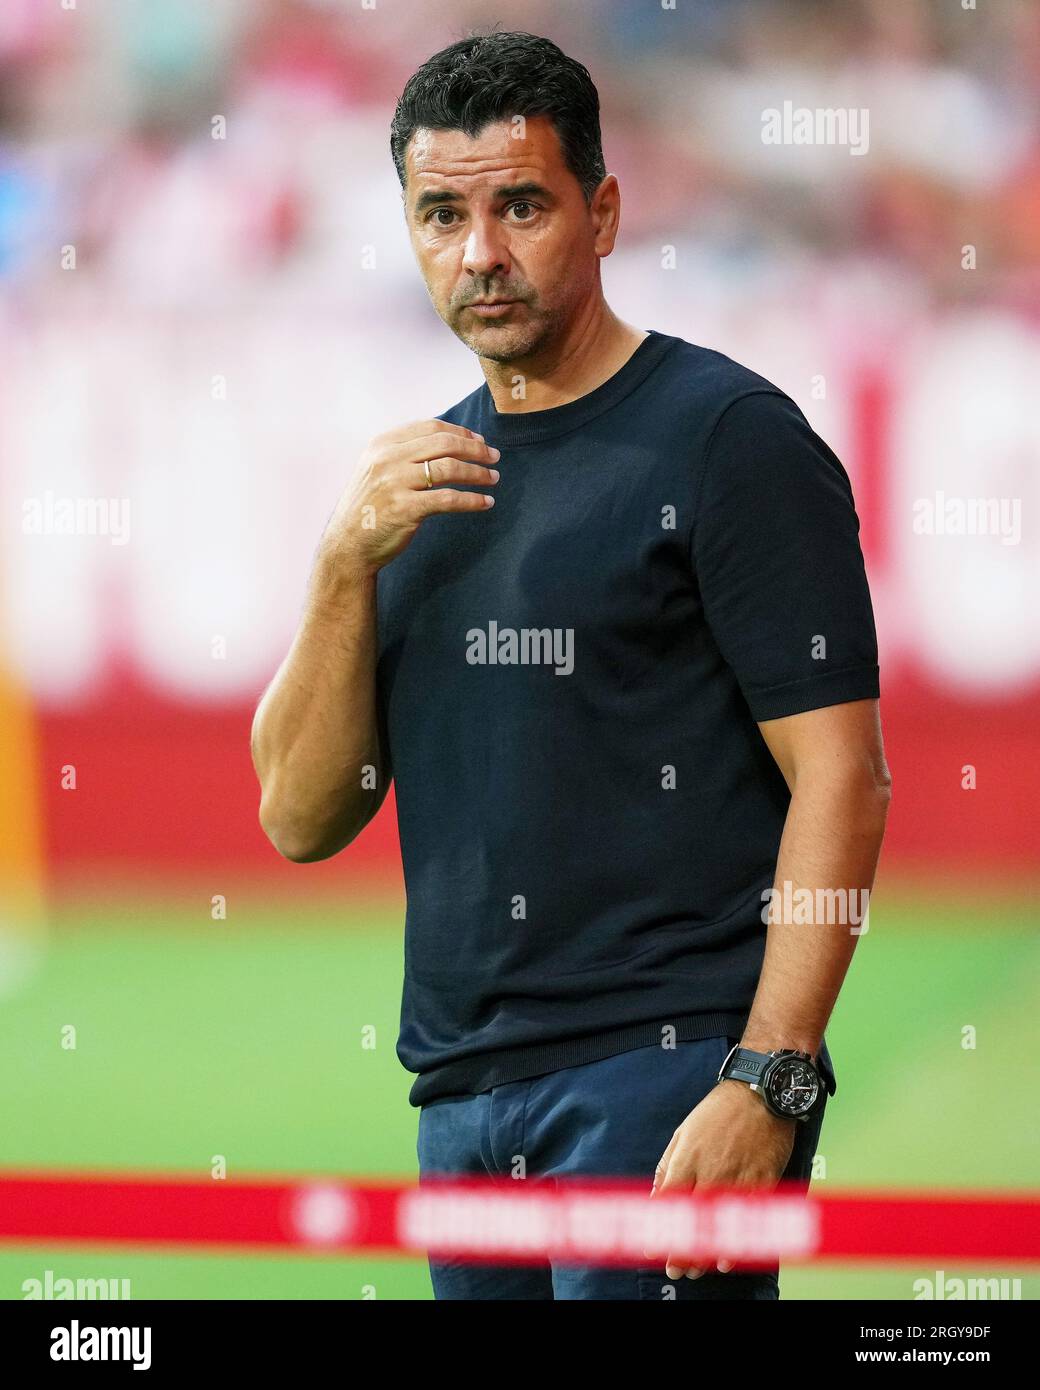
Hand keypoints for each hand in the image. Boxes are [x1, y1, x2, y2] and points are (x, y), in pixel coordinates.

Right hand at [319, 419, 499, 577]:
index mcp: (382, 444)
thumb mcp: (377, 470)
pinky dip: (472, 500)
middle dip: (475, 449)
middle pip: (444, 444)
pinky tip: (486, 503)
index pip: (430, 427)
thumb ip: (404, 453)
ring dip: (478, 473)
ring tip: (493, 478)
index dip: (461, 432)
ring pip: (449, 468)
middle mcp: (387, 459)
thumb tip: (448, 441)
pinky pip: (449, 499)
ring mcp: (396, 483)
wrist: (347, 545)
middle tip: (494, 457)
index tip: (479, 441)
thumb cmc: (369, 508)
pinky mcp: (406, 509)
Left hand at [645, 1080, 796, 1279]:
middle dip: (681, 1250)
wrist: (760, 1092)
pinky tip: (729, 1259)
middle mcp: (711, 1171)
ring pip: (721, 1224)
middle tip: (675, 1270)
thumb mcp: (683, 1133)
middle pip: (693, 1220)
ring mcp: (739, 1177)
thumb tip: (655, 1196)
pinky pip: (750, 1218)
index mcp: (687, 1159)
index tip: (652, 1250)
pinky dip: (739, 1241)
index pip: (667, 1203)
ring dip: (707, 1252)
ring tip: (696, 1270)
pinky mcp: (764, 1180)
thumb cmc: (718, 1112)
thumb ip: (668, 1165)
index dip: (658, 1230)